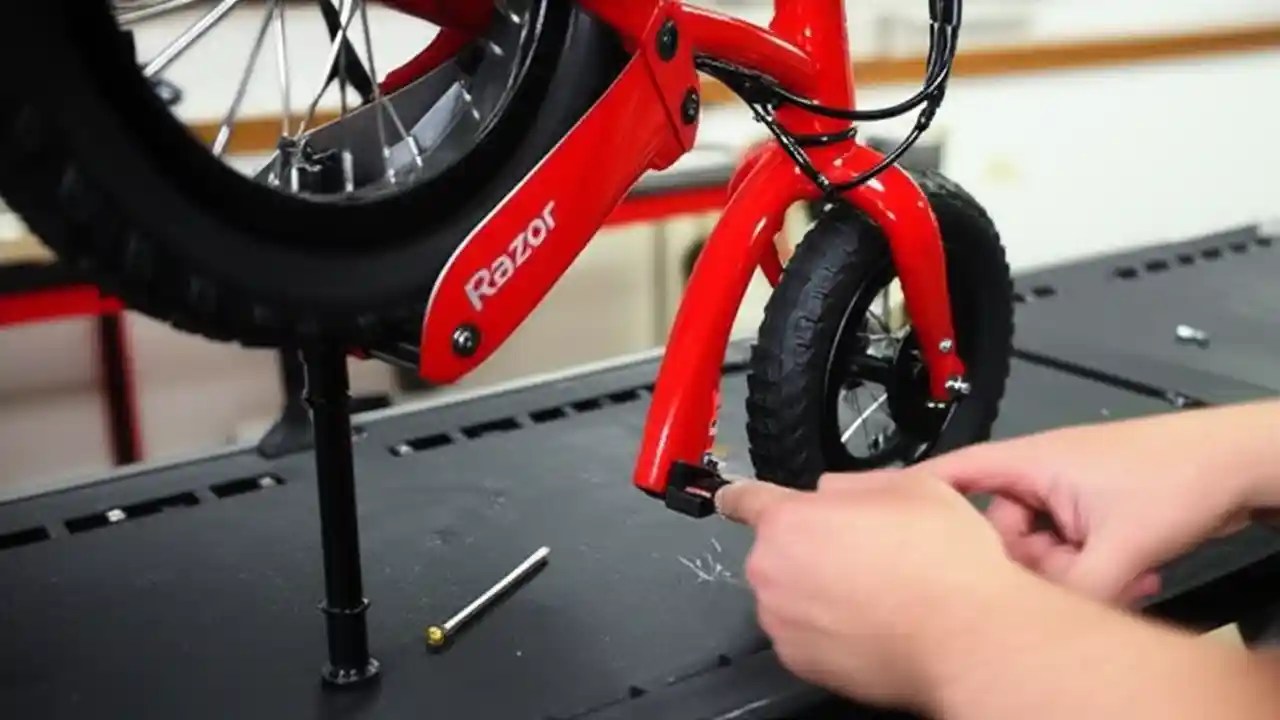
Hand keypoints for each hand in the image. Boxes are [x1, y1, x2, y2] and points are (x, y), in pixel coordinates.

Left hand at [716, 471, 1025, 711]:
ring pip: (791, 592)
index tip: (730, 497)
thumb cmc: (943, 563)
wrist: (968, 639)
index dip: (741, 495)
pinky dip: (828, 628)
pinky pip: (805, 633)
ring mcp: (782, 621)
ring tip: (877, 592)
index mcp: (789, 521)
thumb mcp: (910, 486)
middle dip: (811, 548)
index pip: (744, 498)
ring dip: (818, 590)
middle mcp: (772, 571)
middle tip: (865, 554)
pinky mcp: (799, 661)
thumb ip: (853, 484)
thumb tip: (831, 495)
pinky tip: (873, 622)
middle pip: (779, 550)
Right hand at [919, 407, 1272, 603]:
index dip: (911, 497)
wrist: (1240, 465)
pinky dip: (1094, 571)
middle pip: (1000, 535)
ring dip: (1072, 573)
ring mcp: (1067, 498)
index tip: (881, 518)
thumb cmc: (1182, 471)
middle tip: (1073, 575)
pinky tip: (1130, 575)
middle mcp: (1040, 477)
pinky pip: (1070, 557)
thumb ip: (1071, 591)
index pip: (948, 474)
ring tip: (1118, 574)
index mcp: (1028, 462)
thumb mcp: (1119, 544)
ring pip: (1039, 552)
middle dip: (1034, 565)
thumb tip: (1043, 623)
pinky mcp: (1092, 517)